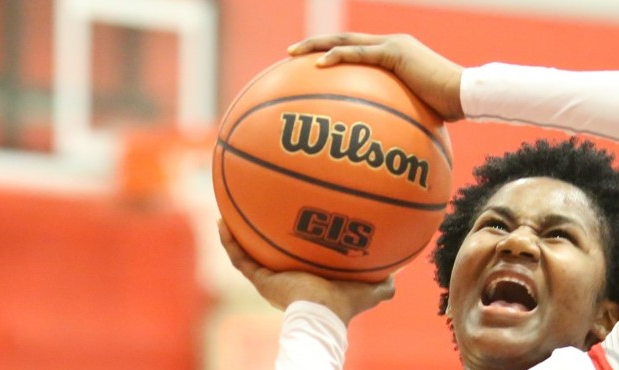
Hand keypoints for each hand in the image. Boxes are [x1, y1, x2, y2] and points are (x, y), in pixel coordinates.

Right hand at [218, 219, 394, 324]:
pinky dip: (229, 241)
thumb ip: (383, 282)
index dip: (289, 241)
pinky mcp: (260, 279)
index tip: (289, 221)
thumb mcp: (370, 288)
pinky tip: (221, 221)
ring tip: (227, 211)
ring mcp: (270, 278)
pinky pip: (239, 258)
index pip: (294, 257)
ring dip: (236, 233)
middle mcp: (284, 278)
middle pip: (268, 252)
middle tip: (255, 209)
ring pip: (247, 252)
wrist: (324, 314)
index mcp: (305, 278)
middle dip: (260, 234)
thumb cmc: (345, 304)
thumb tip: (398, 275)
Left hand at [288, 33, 464, 121]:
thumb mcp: (414, 116)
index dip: (330, 55)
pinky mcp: (394, 51)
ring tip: (291, 54)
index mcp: (393, 56)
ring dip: (316, 46)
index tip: (306, 65)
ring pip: (344, 40)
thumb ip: (394, 122)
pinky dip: (337, 57)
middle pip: (343, 40)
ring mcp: (391, 45)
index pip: (355, 51)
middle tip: (289, 54)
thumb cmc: (445, 113)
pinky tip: (318, 66)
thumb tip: (379, 150)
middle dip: (313, 45)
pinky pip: (358, 53)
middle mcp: (390, 45)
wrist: (465, 96)